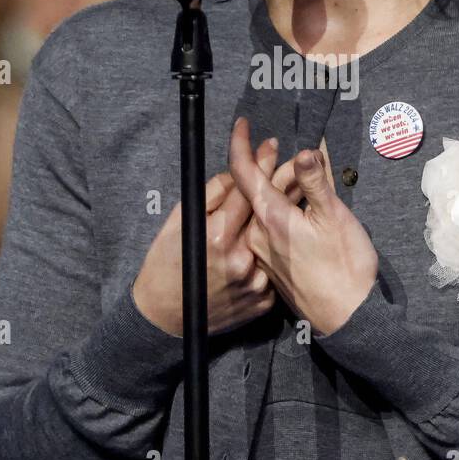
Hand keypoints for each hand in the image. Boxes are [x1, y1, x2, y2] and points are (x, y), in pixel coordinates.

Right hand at [133, 135, 281, 337]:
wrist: (166, 316)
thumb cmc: (167, 262)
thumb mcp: (180, 221)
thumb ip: (211, 195)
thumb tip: (237, 174)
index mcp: (218, 235)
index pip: (247, 190)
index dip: (260, 163)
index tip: (270, 143)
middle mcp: (241, 259)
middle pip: (272, 212)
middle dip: (283, 184)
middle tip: (293, 164)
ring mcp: (255, 283)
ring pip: (277, 242)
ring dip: (283, 223)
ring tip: (291, 203)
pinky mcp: (263, 302)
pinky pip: (273, 270)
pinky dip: (274, 259)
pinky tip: (278, 249)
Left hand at [227, 115, 378, 335]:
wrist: (348, 317)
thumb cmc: (345, 268)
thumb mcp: (335, 217)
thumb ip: (316, 182)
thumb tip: (303, 152)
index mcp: (270, 218)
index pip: (244, 172)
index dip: (241, 144)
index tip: (242, 124)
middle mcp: (257, 234)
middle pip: (258, 187)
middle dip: (276, 165)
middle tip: (301, 157)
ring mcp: (262, 251)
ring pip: (265, 207)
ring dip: (283, 188)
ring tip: (309, 182)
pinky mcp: (271, 263)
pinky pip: (269, 226)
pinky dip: (283, 209)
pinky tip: (303, 207)